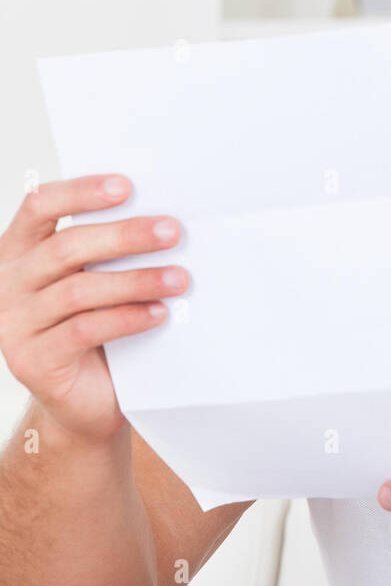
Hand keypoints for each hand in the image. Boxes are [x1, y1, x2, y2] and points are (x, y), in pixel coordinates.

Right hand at [0, 176, 188, 444]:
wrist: (86, 399)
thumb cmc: (97, 327)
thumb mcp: (96, 279)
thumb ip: (107, 250)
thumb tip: (159, 216)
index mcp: (17, 250)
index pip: (39, 206)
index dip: (80, 192)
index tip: (127, 186)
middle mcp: (6, 283)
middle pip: (65, 247)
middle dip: (124, 236)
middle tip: (172, 232)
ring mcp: (13, 324)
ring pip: (78, 290)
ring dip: (136, 280)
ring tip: (179, 278)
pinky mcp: (31, 361)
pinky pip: (84, 330)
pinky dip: (127, 318)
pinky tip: (159, 314)